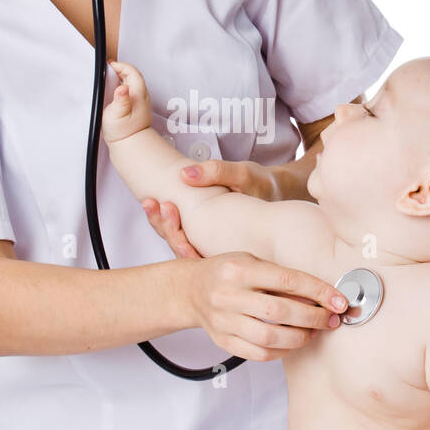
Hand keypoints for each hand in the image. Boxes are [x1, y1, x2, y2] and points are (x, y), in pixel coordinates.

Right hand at [102, 59, 152, 141]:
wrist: (130, 146)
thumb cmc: (123, 133)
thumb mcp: (117, 115)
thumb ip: (120, 100)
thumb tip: (122, 87)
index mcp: (138, 94)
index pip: (132, 71)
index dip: (120, 65)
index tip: (109, 65)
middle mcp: (142, 96)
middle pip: (133, 75)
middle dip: (120, 69)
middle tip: (107, 70)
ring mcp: (140, 101)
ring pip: (132, 82)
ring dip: (121, 77)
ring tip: (108, 78)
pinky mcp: (136, 106)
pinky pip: (130, 90)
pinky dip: (121, 85)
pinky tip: (113, 91)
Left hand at [141, 145, 279, 258]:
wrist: (280, 194)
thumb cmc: (263, 186)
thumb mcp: (244, 175)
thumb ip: (216, 173)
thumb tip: (184, 173)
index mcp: (227, 249)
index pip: (191, 253)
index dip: (173, 232)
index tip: (164, 205)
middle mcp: (218, 255)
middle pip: (182, 251)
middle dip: (163, 227)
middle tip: (149, 202)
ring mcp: (214, 250)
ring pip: (182, 245)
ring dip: (163, 224)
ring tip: (149, 202)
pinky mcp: (211, 241)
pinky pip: (187, 237)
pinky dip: (172, 222)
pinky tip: (158, 205)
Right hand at [184, 252, 348, 362]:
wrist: (191, 289)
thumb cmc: (228, 272)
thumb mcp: (251, 261)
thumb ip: (280, 276)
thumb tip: (321, 296)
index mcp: (239, 269)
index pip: (287, 281)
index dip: (318, 292)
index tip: (339, 301)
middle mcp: (228, 295)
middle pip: (280, 312)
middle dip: (313, 318)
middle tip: (330, 320)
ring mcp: (223, 320)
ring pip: (269, 338)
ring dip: (299, 338)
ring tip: (312, 332)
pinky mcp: (222, 340)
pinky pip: (257, 354)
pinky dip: (281, 352)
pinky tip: (291, 344)